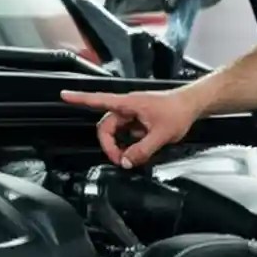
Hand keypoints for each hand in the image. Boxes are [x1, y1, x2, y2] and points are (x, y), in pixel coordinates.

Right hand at [60, 87, 203, 167]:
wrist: (192, 105)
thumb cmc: (177, 111)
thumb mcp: (161, 134)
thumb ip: (142, 150)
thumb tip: (125, 162)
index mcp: (128, 104)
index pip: (99, 100)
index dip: (80, 99)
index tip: (64, 95)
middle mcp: (127, 107)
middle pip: (106, 127)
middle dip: (109, 145)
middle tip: (119, 160)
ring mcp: (132, 114)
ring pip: (116, 132)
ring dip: (120, 146)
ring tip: (133, 156)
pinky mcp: (138, 120)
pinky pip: (126, 134)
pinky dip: (130, 144)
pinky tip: (141, 149)